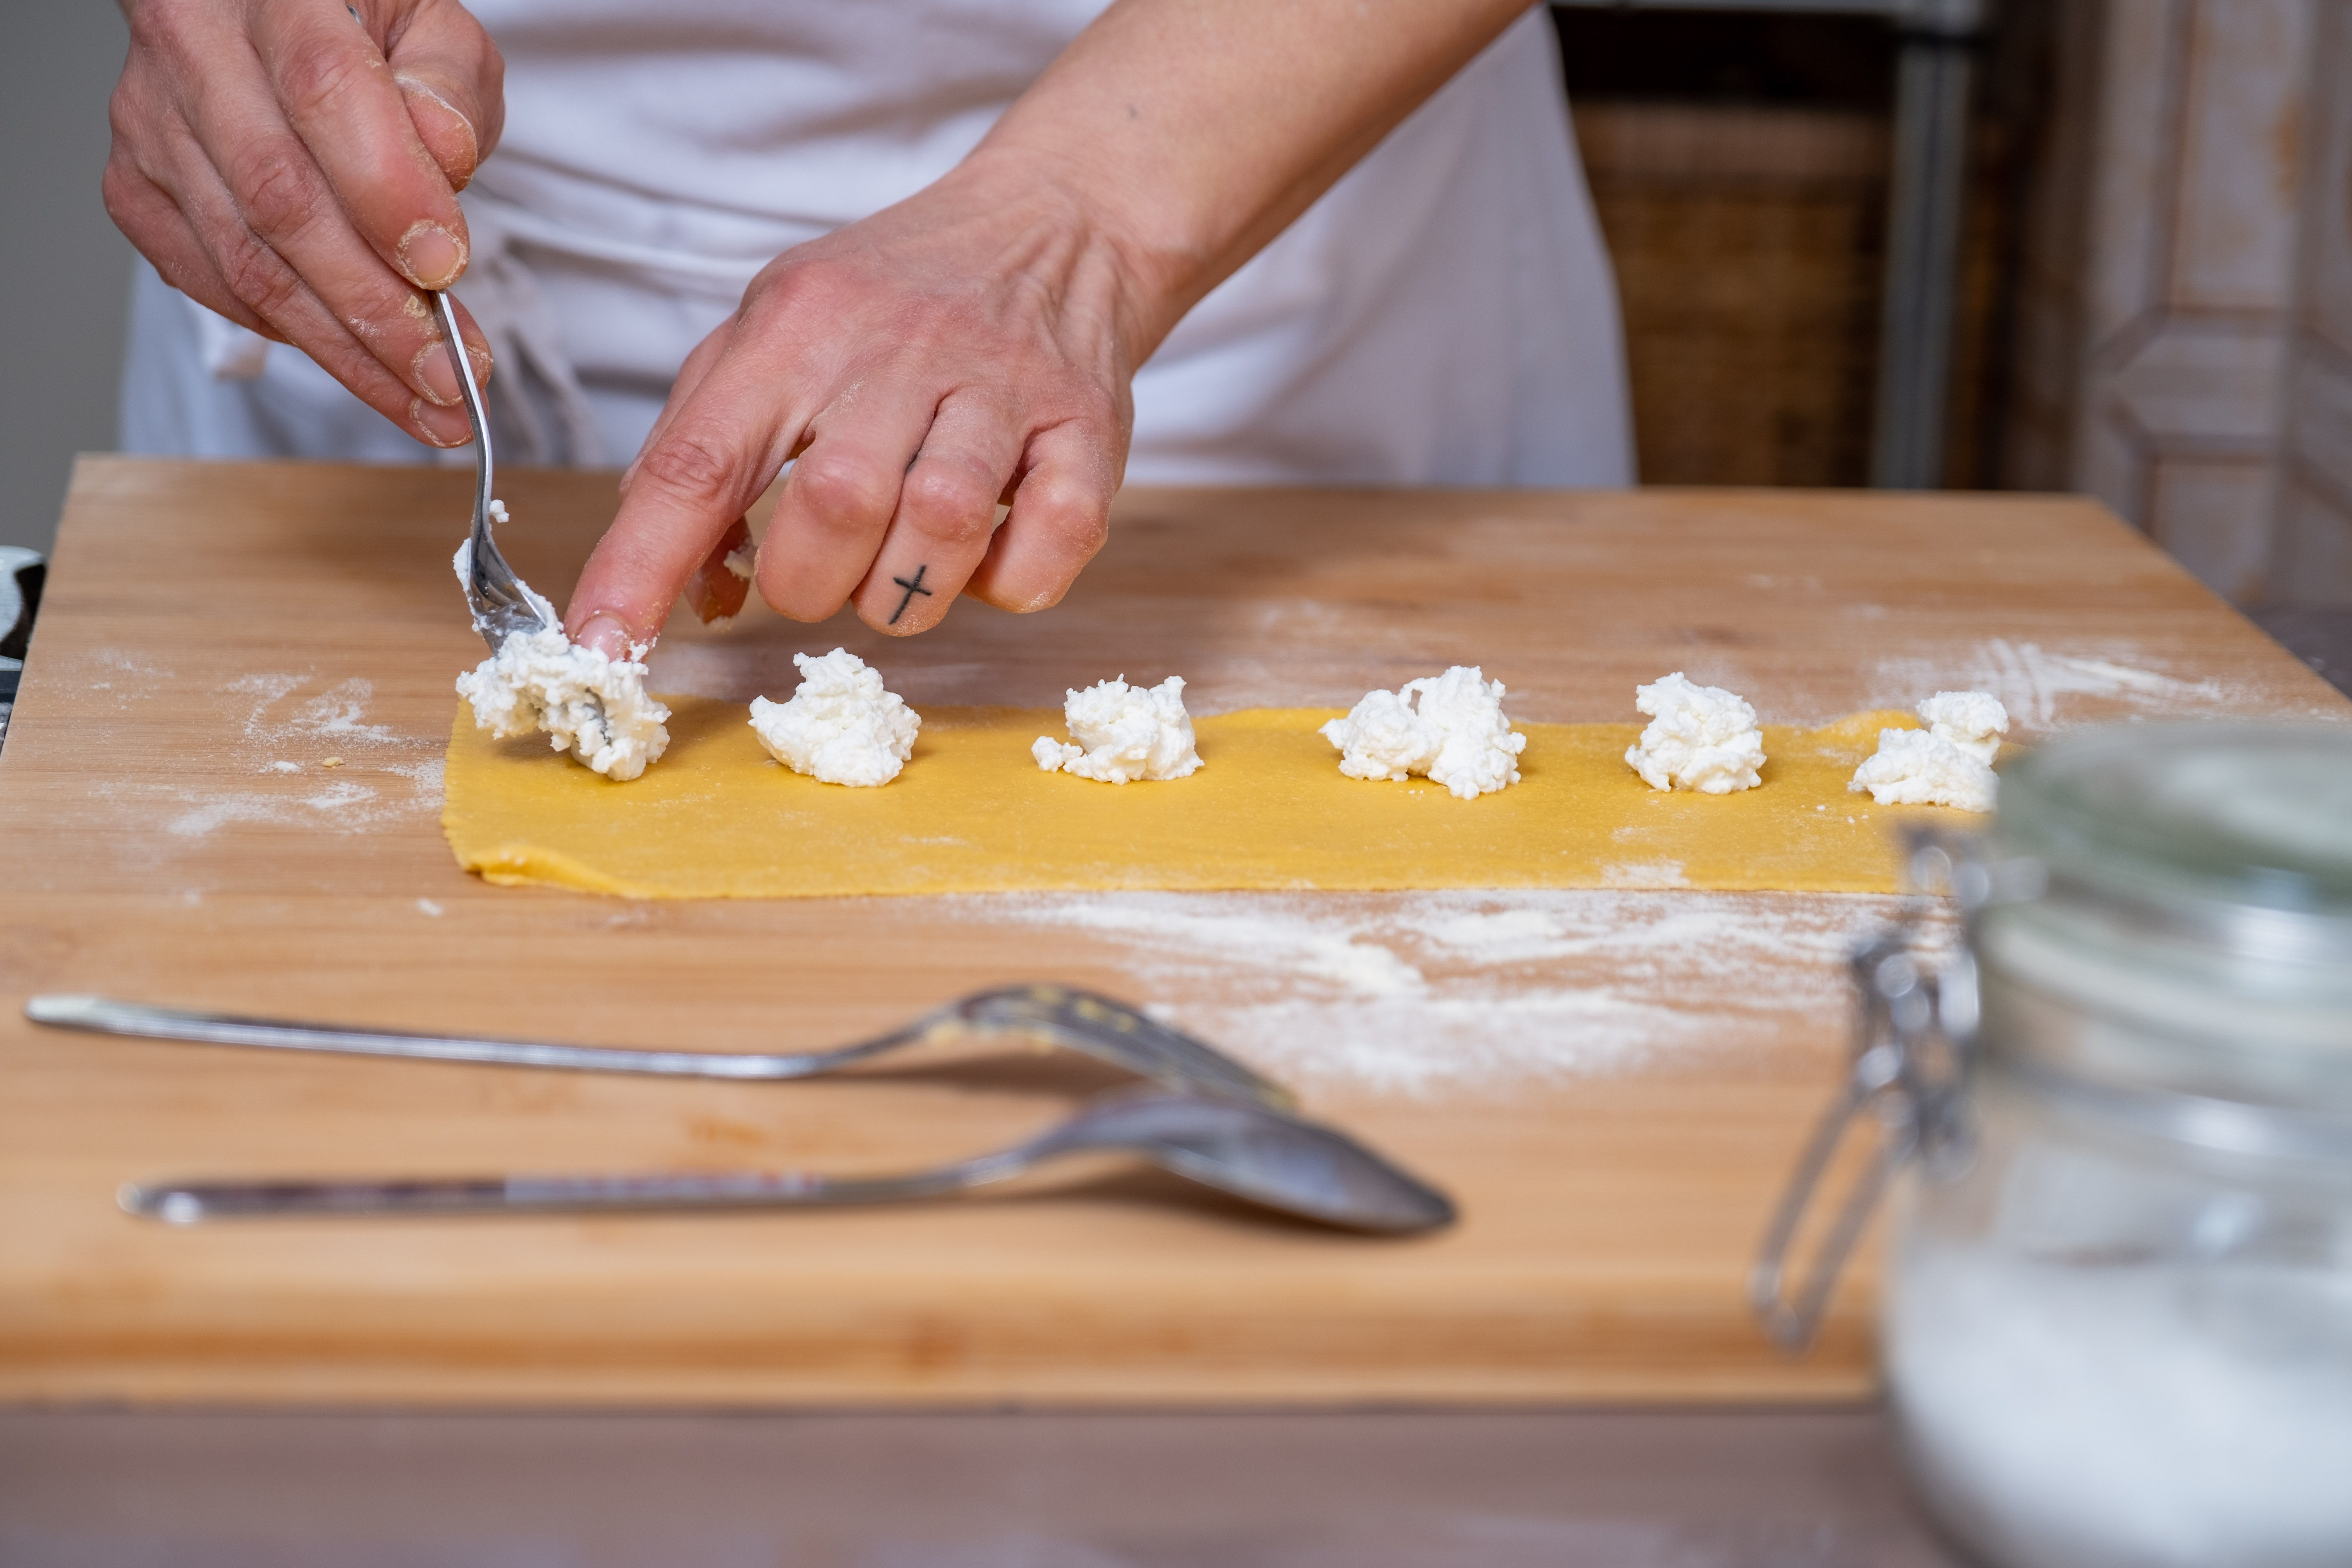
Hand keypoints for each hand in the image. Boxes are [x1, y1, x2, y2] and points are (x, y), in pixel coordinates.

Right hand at [105, 0, 501, 446]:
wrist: (259, 10)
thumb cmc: (359, 22)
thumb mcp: (433, 25)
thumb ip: (450, 83)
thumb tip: (444, 155)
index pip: (325, 95)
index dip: (387, 194)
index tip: (447, 270)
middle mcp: (194, 52)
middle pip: (281, 202)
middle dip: (377, 312)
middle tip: (452, 377)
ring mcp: (153, 126)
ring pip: (247, 264)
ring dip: (347, 351)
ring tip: (426, 402)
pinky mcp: (137, 188)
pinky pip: (215, 284)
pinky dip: (292, 333)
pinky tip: (357, 360)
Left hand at [566, 153, 1141, 652]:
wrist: (1055, 224)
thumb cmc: (896, 299)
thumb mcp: (775, 332)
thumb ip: (709, 450)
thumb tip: (688, 592)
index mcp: (797, 328)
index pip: (699, 462)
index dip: (640, 568)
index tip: (599, 652)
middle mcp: (900, 349)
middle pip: (833, 509)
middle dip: (808, 583)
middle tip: (821, 570)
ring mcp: (1004, 387)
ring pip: (939, 532)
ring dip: (904, 591)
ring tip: (901, 565)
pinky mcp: (1088, 429)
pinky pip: (1046, 548)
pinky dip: (1008, 582)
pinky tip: (987, 554)